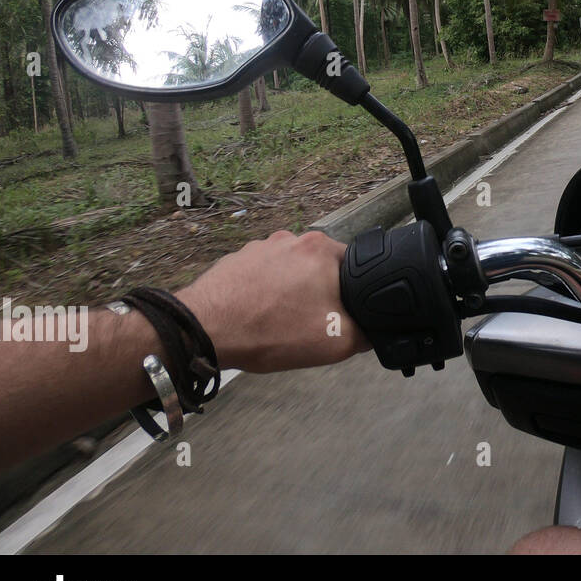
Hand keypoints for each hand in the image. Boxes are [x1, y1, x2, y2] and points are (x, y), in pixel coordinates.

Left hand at [177, 230, 369, 372]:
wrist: (203, 330)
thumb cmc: (270, 332)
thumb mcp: (338, 342)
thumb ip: (369, 332)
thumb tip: (377, 328)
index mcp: (324, 249)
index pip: (358, 269)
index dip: (353, 298)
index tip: (339, 319)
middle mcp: (294, 238)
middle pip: (322, 270)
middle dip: (320, 296)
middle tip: (308, 325)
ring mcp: (262, 246)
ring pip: (292, 273)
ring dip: (291, 294)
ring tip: (278, 323)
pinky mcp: (237, 259)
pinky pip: (264, 276)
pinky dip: (265, 294)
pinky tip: (257, 317)